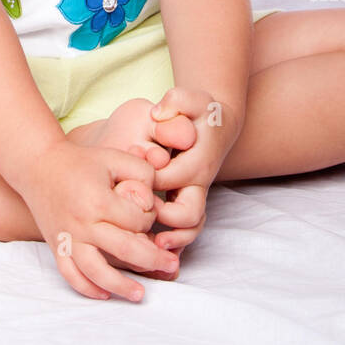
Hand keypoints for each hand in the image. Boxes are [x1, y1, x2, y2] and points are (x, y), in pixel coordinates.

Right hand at [16, 140, 180, 300]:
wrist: (39, 165)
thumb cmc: (81, 161)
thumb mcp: (114, 157)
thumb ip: (141, 172)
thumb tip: (154, 199)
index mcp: (98, 201)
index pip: (135, 221)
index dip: (150, 219)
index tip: (150, 212)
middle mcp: (82, 224)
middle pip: (123, 250)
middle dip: (152, 259)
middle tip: (172, 264)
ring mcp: (67, 238)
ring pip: (95, 271)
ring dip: (120, 286)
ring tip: (140, 294)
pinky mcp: (56, 246)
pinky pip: (71, 275)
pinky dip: (87, 288)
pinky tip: (105, 294)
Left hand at [148, 87, 235, 254]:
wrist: (217, 124)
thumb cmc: (201, 111)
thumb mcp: (192, 98)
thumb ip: (177, 101)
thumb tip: (158, 114)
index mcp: (197, 161)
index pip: (169, 178)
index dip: (146, 179)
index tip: (127, 178)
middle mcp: (199, 184)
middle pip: (188, 214)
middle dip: (162, 219)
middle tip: (138, 219)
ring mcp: (196, 196)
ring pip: (190, 229)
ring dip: (173, 239)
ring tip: (152, 245)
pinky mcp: (190, 202)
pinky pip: (187, 231)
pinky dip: (175, 242)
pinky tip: (155, 247)